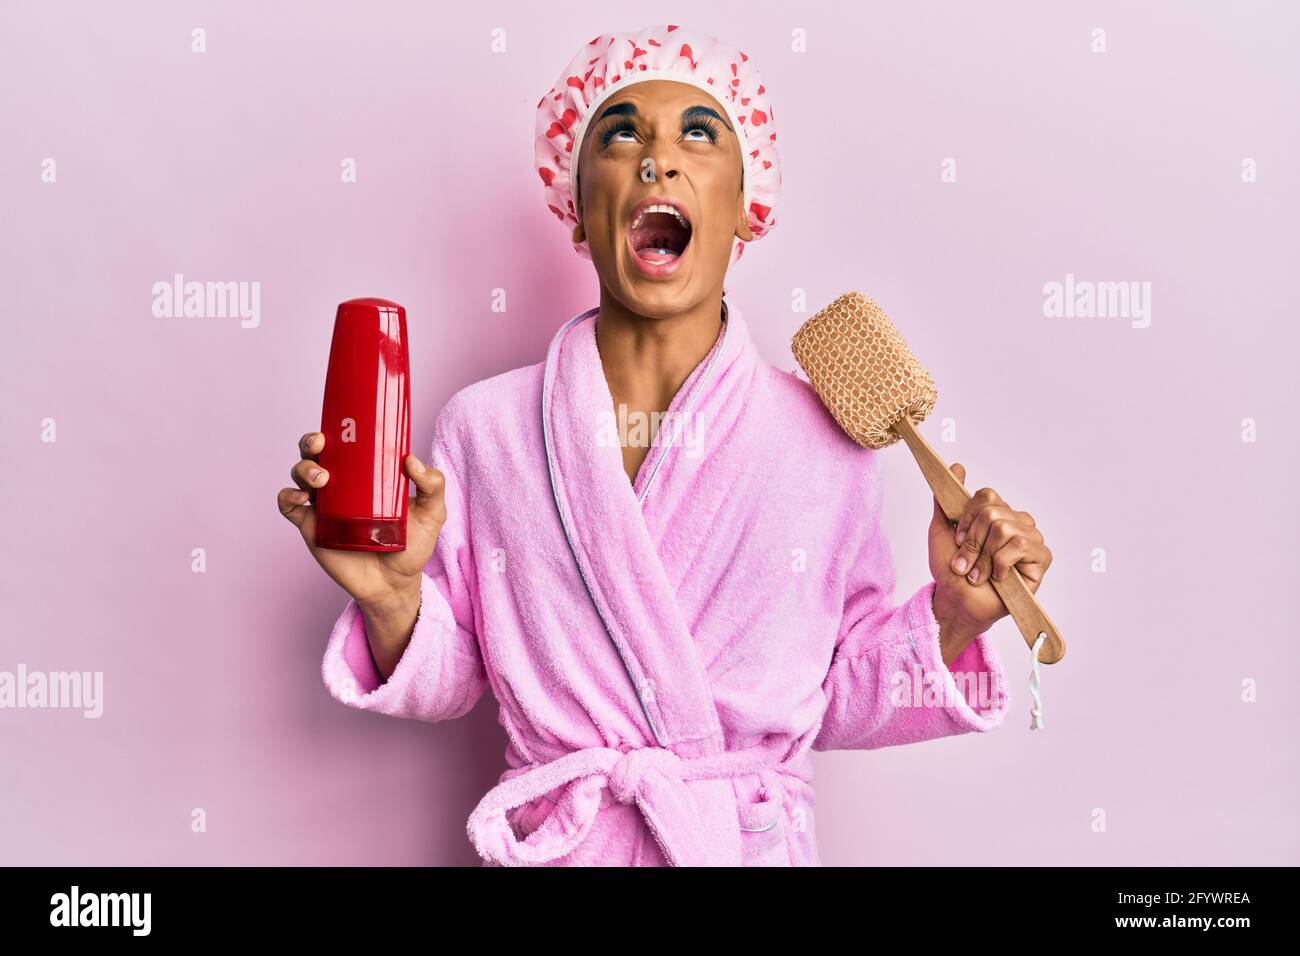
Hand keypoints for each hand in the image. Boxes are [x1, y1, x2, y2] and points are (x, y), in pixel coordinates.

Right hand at [276, 431, 445, 617]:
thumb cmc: (413, 545)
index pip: (348, 442)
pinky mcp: (311, 525)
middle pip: (316, 452)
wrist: (395, 584)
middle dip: (312, 441)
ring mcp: (324, 503)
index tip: (343, 422)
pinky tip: (301, 497)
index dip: (339, 427)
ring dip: (304, 468)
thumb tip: (411, 460)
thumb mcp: (432, 514)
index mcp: (368, 473)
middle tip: (323, 444)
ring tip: (321, 479)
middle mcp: (342, 483)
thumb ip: (433, 486)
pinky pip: (288, 505)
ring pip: (300, 473)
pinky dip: (288, 495)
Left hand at [927, 463, 1051, 653]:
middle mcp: (1016, 522)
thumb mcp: (941, 529)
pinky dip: (1001, 564)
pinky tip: (997, 577)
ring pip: (1005, 529)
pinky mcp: (1041, 558)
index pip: (987, 495)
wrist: (957, 601)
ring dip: (983, 556)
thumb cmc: (951, 569)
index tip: (957, 539)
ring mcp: (1030, 539)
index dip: (968, 517)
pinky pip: (1021, 546)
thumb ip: (946, 499)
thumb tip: (955, 466)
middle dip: (973, 542)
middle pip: (994, 512)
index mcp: (996, 513)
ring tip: (977, 574)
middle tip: (964, 563)